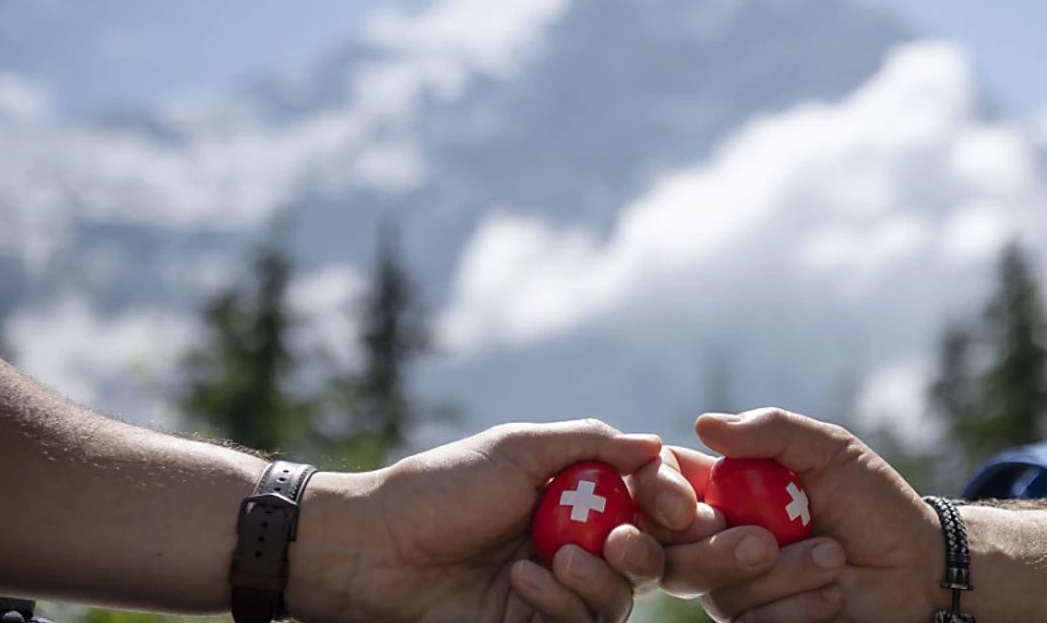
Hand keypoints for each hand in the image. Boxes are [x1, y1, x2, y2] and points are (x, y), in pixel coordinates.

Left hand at [283, 419, 695, 622]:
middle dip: (644, 549)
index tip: (671, 503)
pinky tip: (521, 579)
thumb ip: (590, 443)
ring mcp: (555, 588)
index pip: (647, 499)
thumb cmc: (440, 488)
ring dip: (598, 579)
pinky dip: (561, 603)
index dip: (670, 501)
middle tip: (618, 540)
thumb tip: (655, 443)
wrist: (374, 548)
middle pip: (647, 555)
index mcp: (575, 493)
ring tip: (557, 559)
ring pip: (620, 598)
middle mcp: (574, 540)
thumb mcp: (517, 449)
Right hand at [668, 408, 944, 622]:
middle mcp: (717, 534)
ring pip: (715, 591)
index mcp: (723, 485)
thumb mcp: (829, 450)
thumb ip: (771, 431)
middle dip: (715, 552)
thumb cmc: (872, 501)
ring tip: (832, 557)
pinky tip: (832, 594)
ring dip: (780, 577)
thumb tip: (704, 423)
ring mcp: (734, 584)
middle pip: (669, 550)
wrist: (917, 566)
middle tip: (766, 544)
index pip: (659, 484)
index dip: (655, 494)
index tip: (685, 506)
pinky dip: (794, 610)